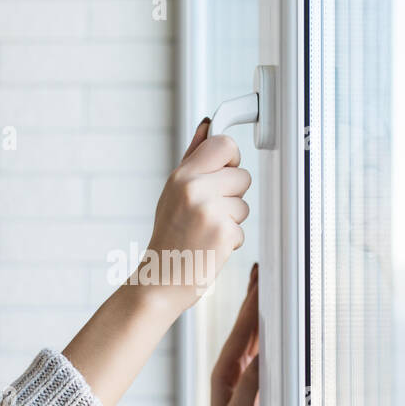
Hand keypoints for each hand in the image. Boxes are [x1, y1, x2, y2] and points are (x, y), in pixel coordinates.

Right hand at [137, 119, 251, 313]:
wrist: (160, 280)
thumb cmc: (168, 237)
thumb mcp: (172, 193)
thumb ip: (192, 158)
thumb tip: (207, 125)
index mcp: (182, 176)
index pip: (224, 144)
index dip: (231, 157)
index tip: (225, 170)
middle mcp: (195, 189)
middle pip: (242, 175)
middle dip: (232, 195)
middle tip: (209, 212)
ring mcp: (211, 211)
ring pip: (244, 204)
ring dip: (232, 219)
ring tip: (206, 231)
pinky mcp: (224, 233)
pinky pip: (242, 228)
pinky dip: (230, 240)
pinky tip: (209, 246)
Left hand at [202, 262, 259, 405]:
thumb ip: (250, 391)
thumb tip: (265, 359)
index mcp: (228, 369)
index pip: (244, 328)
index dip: (254, 303)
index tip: (264, 278)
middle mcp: (236, 364)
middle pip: (249, 322)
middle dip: (257, 294)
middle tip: (266, 266)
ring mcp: (245, 370)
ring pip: (257, 332)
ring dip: (263, 306)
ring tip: (269, 281)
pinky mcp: (255, 379)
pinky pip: (265, 347)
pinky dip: (272, 328)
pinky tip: (277, 316)